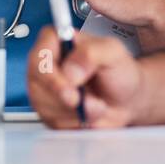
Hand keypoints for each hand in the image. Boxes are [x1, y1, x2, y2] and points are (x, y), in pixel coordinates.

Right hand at [26, 27, 142, 128]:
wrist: (125, 100)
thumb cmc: (119, 72)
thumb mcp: (113, 53)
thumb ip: (92, 53)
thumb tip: (69, 71)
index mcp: (57, 40)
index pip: (40, 53)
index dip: (51, 74)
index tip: (72, 88)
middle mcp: (45, 63)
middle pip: (39, 81)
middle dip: (66, 98)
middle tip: (91, 102)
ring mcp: (44, 88)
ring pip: (44, 104)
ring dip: (74, 112)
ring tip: (95, 104)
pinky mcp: (47, 110)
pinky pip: (50, 121)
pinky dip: (73, 122)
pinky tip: (87, 114)